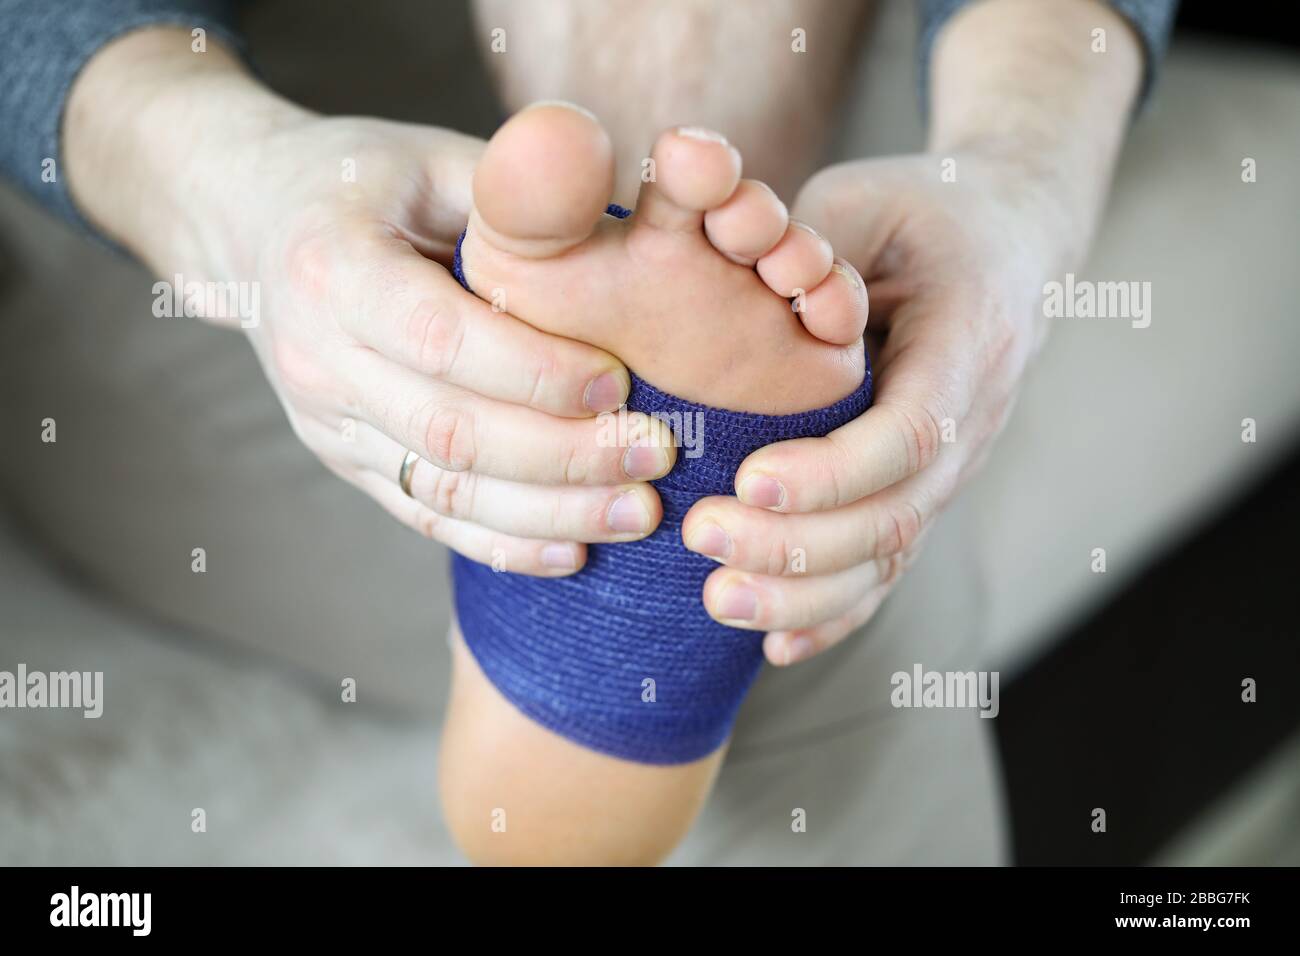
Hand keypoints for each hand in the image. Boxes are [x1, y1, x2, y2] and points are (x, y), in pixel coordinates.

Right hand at [65, 29, 675, 576]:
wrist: (249, 226)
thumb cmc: (363, 181)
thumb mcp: (430, 156)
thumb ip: (516, 195)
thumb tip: (630, 225)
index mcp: (333, 267)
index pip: (442, 339)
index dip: (536, 371)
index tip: (620, 380)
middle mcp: (317, 357)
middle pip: (450, 431)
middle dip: (564, 454)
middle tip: (655, 454)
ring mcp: (326, 421)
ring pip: (443, 490)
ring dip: (549, 512)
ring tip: (638, 511)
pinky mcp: (344, 459)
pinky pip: (425, 517)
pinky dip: (501, 544)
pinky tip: (572, 554)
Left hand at [684, 152, 1062, 661]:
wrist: (1004, 240)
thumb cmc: (921, 212)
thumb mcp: (867, 202)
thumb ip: (812, 253)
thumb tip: (736, 298)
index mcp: (967, 342)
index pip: (912, 433)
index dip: (833, 472)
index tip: (750, 482)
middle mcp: (973, 421)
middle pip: (897, 515)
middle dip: (798, 545)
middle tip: (701, 537)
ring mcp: (954, 468)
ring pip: (891, 557)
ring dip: (805, 594)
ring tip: (718, 600)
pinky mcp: (923, 491)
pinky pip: (888, 568)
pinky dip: (833, 613)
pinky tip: (772, 643)